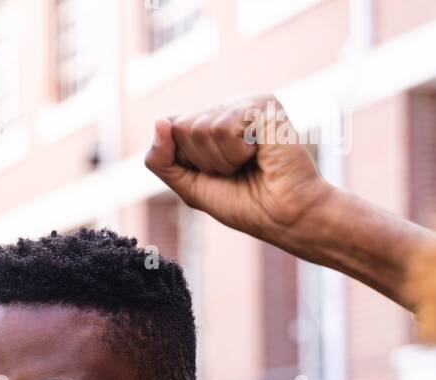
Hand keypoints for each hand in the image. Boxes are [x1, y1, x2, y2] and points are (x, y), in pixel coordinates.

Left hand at [145, 93, 325, 242]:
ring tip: (249, 164)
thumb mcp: (190, 187)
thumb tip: (159, 120)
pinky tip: (260, 154)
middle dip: (203, 161)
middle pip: (182, 127)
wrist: (283, 216)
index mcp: (212, 123)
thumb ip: (163, 160)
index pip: (172, 128)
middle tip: (235, 171)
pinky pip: (225, 127)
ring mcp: (245, 102)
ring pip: (201, 128)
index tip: (215, 175)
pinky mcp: (262, 103)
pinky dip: (237, 153)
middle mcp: (228, 107)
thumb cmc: (244, 204)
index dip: (186, 160)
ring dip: (222, 160)